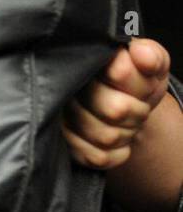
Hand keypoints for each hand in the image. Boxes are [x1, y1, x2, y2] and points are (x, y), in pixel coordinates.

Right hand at [63, 38, 171, 168]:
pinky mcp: (63, 144)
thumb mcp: (151, 63)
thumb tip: (142, 55)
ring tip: (124, 123)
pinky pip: (98, 157)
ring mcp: (60, 117)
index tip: (139, 87)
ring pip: (107, 136)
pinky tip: (115, 141)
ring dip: (126, 133)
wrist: (118, 107)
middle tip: (136, 108)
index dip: (139, 87)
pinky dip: (117, 153)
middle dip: (136, 113)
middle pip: (116, 110)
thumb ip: (151, 55)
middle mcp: (65, 85)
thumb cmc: (133, 83)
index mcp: (88, 60)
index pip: (122, 73)